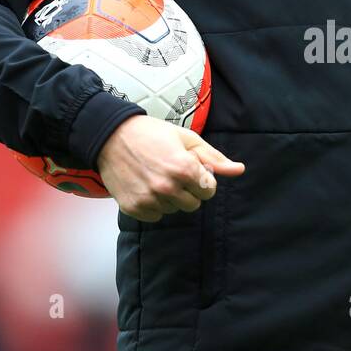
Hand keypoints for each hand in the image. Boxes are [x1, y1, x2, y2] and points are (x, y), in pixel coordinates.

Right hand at [97, 116, 244, 221]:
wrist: (111, 136)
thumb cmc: (152, 134)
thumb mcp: (186, 139)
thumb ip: (214, 158)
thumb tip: (239, 170)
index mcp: (184, 168)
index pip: (209, 190)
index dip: (202, 179)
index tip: (191, 169)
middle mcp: (167, 187)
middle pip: (193, 204)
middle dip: (188, 190)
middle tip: (173, 173)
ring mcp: (149, 199)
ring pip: (174, 210)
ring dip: (170, 197)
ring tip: (157, 176)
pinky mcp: (134, 207)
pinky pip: (155, 215)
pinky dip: (154, 204)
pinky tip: (146, 185)